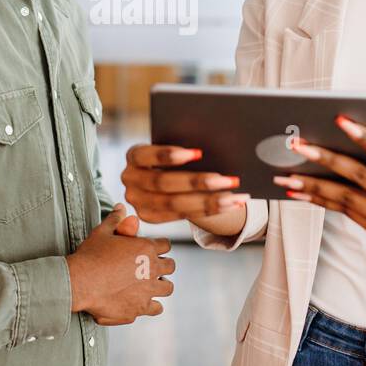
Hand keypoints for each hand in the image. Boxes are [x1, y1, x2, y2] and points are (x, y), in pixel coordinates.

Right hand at [66, 205, 175, 325]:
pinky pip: (157, 308)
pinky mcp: (140, 308)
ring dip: (161, 286)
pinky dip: (152, 305)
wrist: (79, 282)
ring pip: (168, 288)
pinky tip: (142, 303)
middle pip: (171, 266)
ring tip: (149, 286)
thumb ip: (115, 220)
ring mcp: (148, 290)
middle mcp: (152, 269)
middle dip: (163, 266)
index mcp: (146, 248)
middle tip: (151, 269)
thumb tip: (121, 207)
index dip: (159, 247)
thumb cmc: (90, 255)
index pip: (166, 245)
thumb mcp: (101, 232)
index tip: (153, 251)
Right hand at [121, 144, 250, 236]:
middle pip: (164, 183)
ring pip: (174, 204)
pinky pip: (182, 215)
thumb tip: (210, 151)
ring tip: (235, 197)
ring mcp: (138, 201)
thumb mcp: (171, 148)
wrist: (162, 177)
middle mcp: (130, 179)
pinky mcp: (150, 217)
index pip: (146, 155)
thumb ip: (183, 149)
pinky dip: (208, 211)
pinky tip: (229, 205)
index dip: (169, 155)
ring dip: (209, 201)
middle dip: (198, 182)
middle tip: (230, 180)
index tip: (199, 153)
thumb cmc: (173, 156)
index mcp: (133, 156)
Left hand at [272, 114, 365, 242]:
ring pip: (343, 198)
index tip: (339, 120)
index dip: (364, 136)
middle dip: (324, 159)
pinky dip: (318, 199)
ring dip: (311, 184)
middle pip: (357, 177)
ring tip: (285, 174)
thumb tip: (343, 133)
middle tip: (296, 146)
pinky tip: (299, 190)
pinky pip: (342, 211)